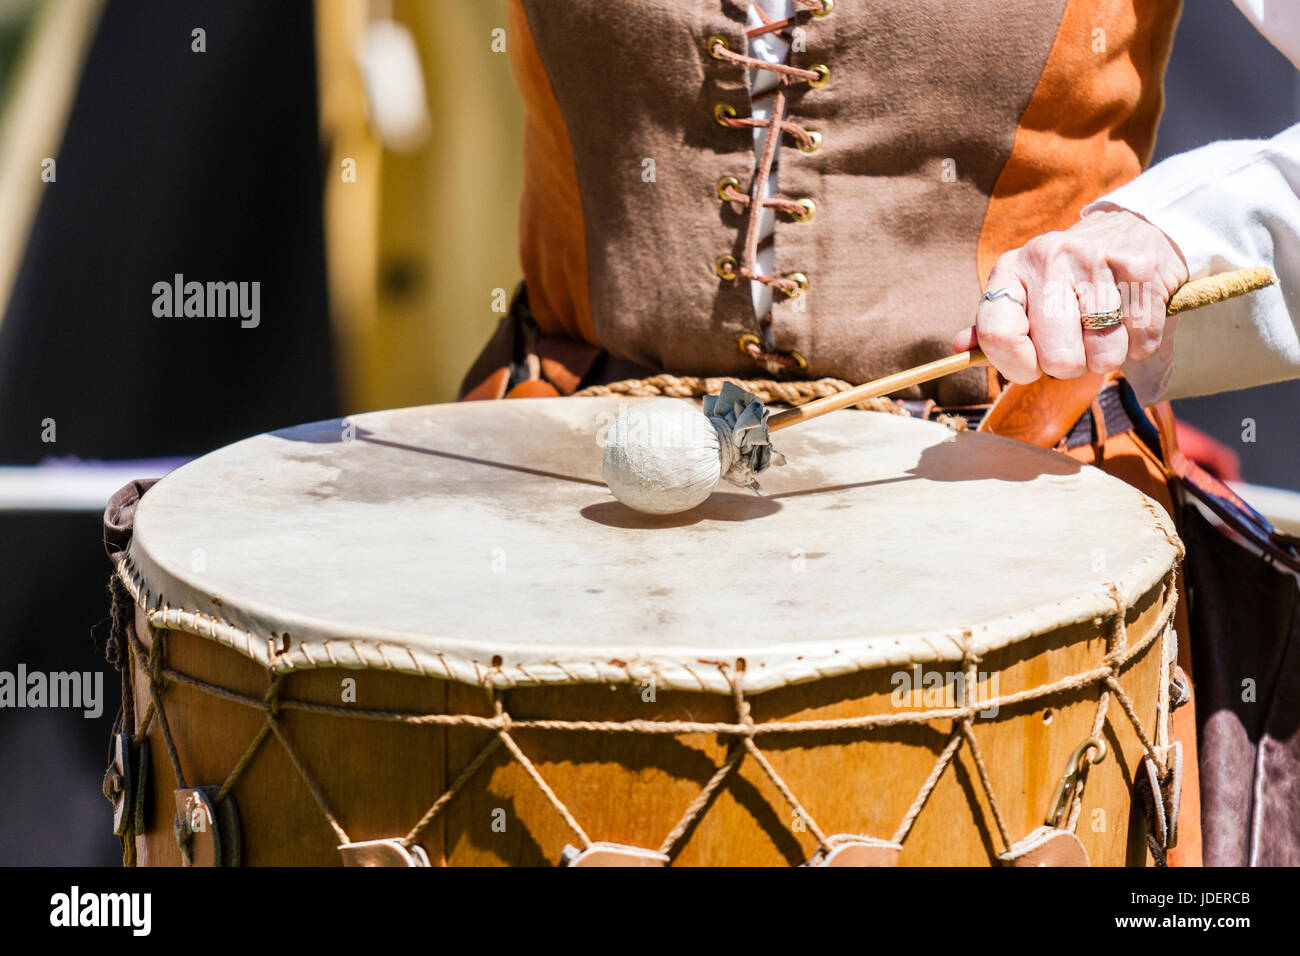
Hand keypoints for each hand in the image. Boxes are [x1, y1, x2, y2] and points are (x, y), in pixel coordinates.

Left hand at [953, 208, 1188, 383]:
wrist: (1128, 229)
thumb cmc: (1064, 280)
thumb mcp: (1022, 295)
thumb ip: (991, 328)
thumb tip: (961, 351)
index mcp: (1010, 269)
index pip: (996, 335)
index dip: (1015, 366)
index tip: (1031, 367)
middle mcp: (1049, 258)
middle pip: (1056, 356)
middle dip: (1068, 366)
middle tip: (1074, 347)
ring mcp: (1096, 260)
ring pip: (1103, 354)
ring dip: (1106, 357)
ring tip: (1102, 332)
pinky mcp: (1140, 268)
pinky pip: (1140, 341)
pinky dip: (1139, 345)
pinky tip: (1129, 322)